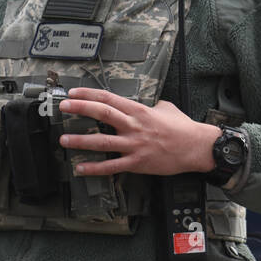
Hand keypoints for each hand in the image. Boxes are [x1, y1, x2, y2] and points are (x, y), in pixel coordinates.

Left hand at [57, 88, 219, 175]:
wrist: (196, 147)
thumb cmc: (183, 128)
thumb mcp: (166, 108)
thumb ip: (150, 105)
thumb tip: (143, 103)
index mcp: (140, 111)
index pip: (110, 99)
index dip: (89, 94)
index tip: (74, 92)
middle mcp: (134, 126)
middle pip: (102, 114)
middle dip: (80, 109)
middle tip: (64, 107)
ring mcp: (135, 145)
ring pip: (102, 141)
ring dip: (80, 140)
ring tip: (64, 139)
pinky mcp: (137, 163)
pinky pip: (112, 166)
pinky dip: (94, 168)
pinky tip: (80, 168)